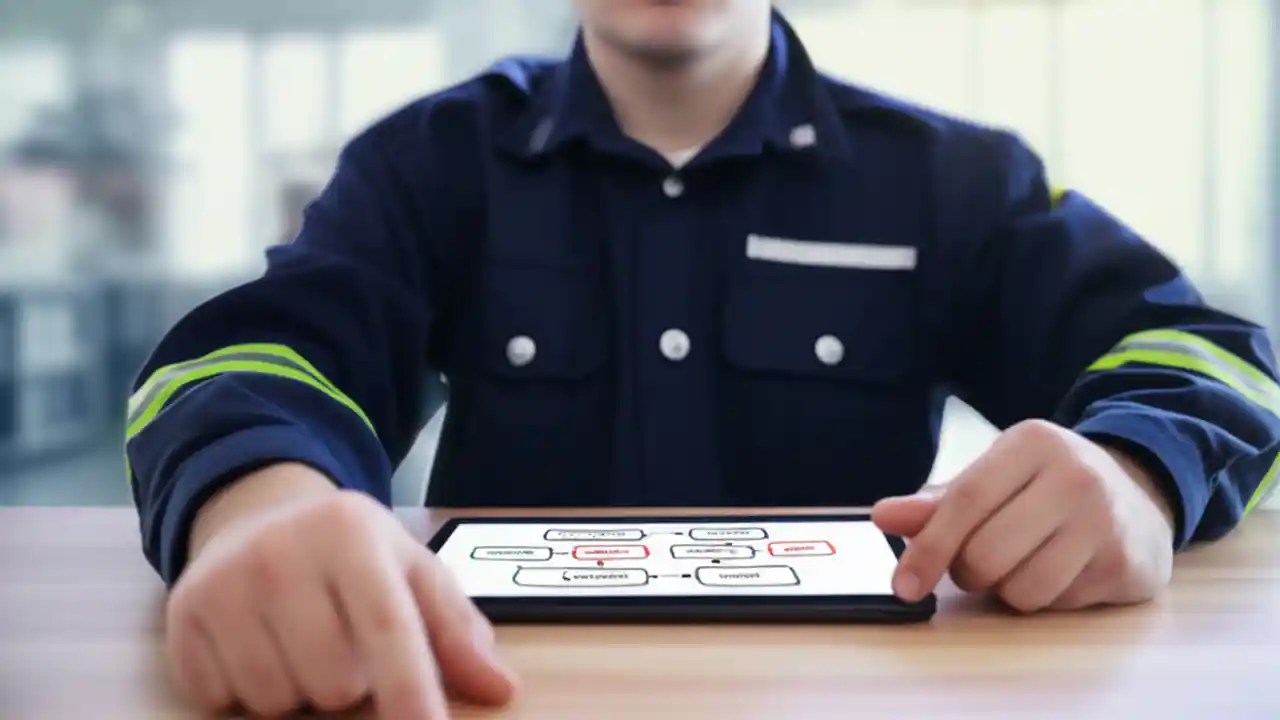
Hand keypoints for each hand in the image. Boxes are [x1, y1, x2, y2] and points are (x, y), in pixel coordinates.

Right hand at [166, 465, 516, 717]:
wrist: (256, 514)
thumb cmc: (351, 554)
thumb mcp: (411, 569)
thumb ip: (457, 630)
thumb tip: (501, 689)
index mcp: (351, 533)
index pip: (388, 629)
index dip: (412, 692)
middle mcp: (281, 552)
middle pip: (333, 684)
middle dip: (350, 686)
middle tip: (343, 642)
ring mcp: (223, 584)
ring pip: (277, 701)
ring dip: (299, 692)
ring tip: (302, 642)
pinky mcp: (180, 616)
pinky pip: (222, 700)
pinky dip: (246, 691)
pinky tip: (257, 645)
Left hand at [873, 420, 1175, 612]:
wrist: (1138, 494)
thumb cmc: (1045, 488)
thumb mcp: (992, 479)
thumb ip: (936, 502)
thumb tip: (883, 517)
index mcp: (1032, 442)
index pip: (964, 501)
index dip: (928, 547)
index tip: (903, 584)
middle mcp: (1074, 476)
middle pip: (986, 553)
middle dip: (969, 572)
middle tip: (979, 561)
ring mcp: (1105, 521)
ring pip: (1022, 589)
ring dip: (1007, 590)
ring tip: (1022, 563)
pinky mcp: (1126, 564)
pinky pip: (1057, 604)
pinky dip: (1045, 598)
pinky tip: (1060, 570)